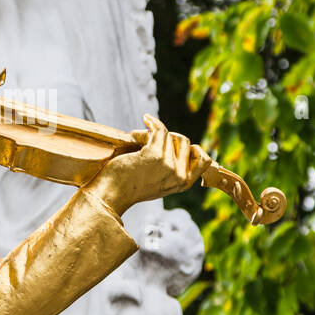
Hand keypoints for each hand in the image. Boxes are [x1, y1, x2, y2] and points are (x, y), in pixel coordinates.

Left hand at [84, 115, 211, 214]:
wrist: (111, 196)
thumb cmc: (130, 187)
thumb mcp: (158, 182)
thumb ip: (170, 169)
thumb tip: (172, 138)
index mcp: (182, 184)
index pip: (204, 161)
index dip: (194, 149)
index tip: (176, 144)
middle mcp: (179, 176)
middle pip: (184, 141)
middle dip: (167, 136)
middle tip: (148, 140)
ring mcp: (168, 166)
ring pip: (169, 135)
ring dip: (152, 132)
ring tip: (137, 138)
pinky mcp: (154, 156)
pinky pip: (159, 129)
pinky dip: (152, 121)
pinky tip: (145, 119)